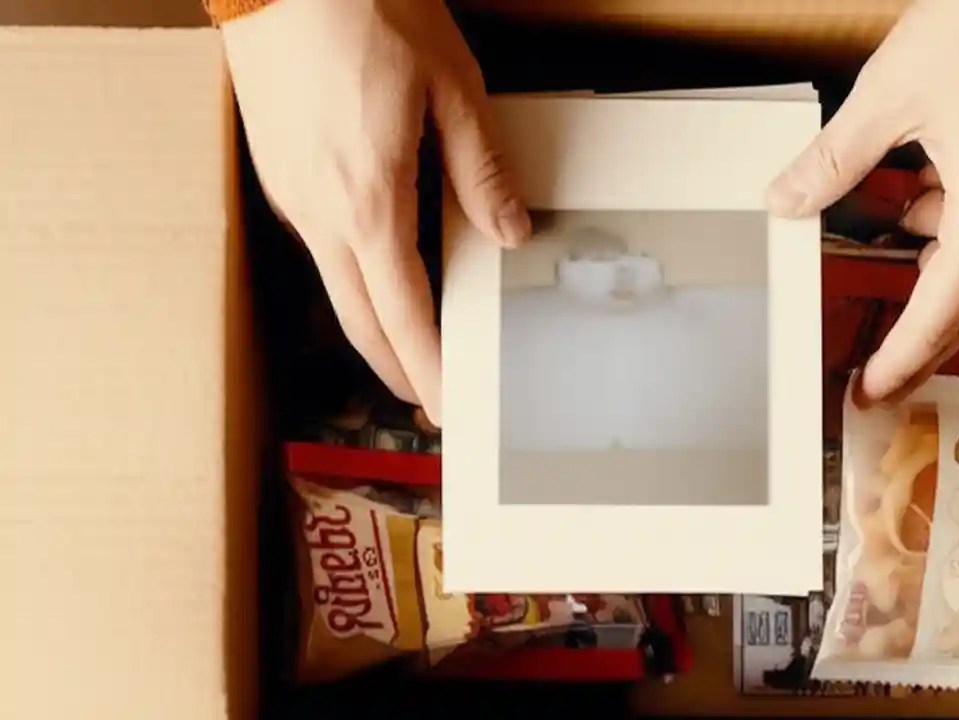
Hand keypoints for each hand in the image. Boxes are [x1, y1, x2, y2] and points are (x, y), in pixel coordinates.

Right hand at [222, 0, 528, 423]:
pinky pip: (322, 243)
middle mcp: (320, 214)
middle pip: (360, 320)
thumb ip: (480, 169)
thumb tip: (508, 229)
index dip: (429, 370)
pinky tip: (383, 264)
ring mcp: (292, 194)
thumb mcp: (450, 86)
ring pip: (337, 285)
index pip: (403, 316)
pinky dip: (356, 273)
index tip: (450, 409)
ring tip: (416, 342)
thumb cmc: (361, 10)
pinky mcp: (279, 170)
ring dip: (376, 323)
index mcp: (367, 203)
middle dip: (399, 368)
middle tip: (432, 399)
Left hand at [767, 0, 958, 403]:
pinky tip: (932, 187)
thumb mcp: (889, 96)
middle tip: (879, 364)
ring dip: (942, 262)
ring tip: (895, 230)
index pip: (939, 315)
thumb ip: (834, 161)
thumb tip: (786, 201)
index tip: (870, 393)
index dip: (900, 360)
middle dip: (923, 335)